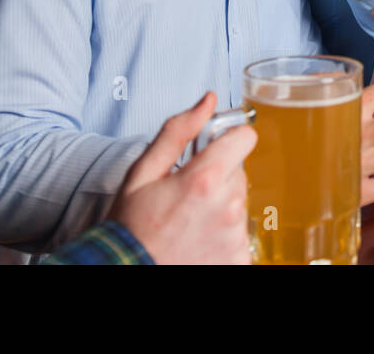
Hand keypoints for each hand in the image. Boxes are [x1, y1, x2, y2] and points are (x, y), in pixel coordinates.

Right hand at [109, 92, 255, 263]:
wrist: (128, 272)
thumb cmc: (131, 227)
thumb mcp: (143, 172)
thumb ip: (178, 131)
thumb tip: (208, 101)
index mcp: (204, 179)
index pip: (245, 137)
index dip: (227, 139)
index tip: (212, 150)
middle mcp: (227, 206)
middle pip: (239, 172)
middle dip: (218, 176)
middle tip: (188, 193)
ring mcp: (236, 235)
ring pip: (239, 202)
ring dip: (220, 206)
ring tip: (190, 220)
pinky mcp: (240, 258)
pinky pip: (240, 233)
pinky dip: (223, 234)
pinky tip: (198, 239)